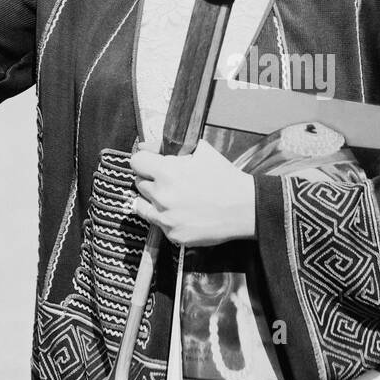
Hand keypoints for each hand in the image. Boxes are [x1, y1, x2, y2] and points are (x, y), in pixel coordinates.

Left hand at [130, 139, 256, 246]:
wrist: (244, 208)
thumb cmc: (224, 177)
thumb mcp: (200, 151)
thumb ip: (167, 145)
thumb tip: (145, 145)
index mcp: (166, 171)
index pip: (136, 161)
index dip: (145, 160)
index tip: (152, 163)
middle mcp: (162, 196)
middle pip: (139, 183)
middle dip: (152, 179)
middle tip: (170, 181)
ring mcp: (166, 218)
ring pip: (142, 204)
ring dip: (153, 199)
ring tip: (173, 197)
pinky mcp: (173, 234)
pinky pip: (157, 223)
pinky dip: (165, 217)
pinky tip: (182, 212)